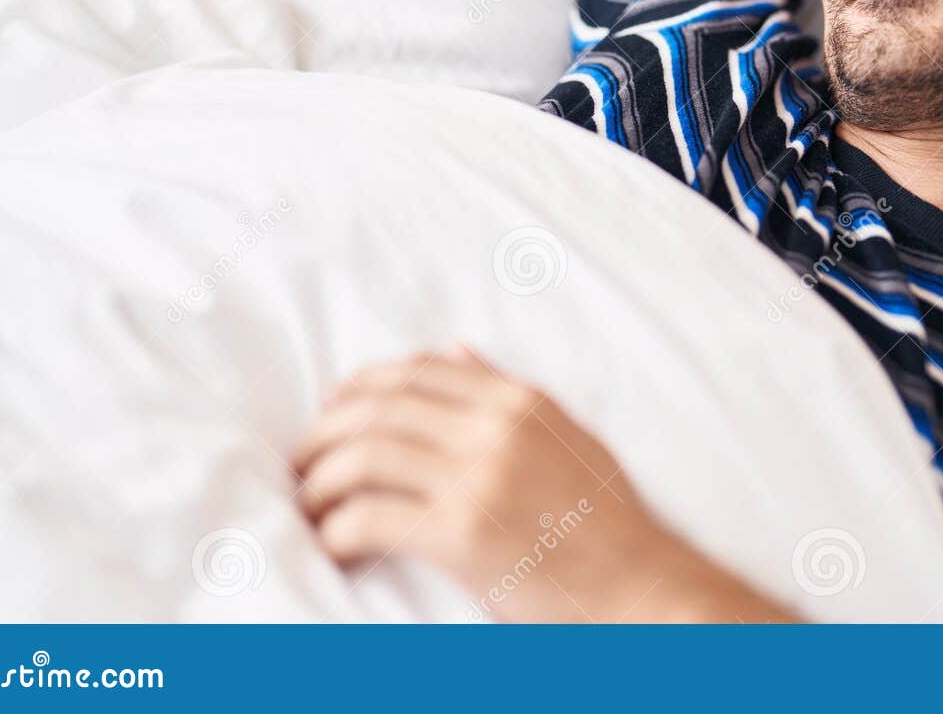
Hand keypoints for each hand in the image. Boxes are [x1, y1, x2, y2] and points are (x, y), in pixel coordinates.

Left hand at [292, 346, 791, 621]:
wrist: (640, 589)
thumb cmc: (608, 522)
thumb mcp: (567, 438)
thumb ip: (507, 394)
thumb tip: (456, 352)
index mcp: (518, 401)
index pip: (416, 371)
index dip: (359, 386)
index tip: (332, 411)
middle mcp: (495, 428)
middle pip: (376, 406)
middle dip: (323, 432)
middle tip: (302, 464)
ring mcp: (478, 478)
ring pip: (362, 456)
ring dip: (318, 482)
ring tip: (308, 507)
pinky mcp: (461, 535)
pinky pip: (370, 518)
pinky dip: (336, 532)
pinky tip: (333, 547)